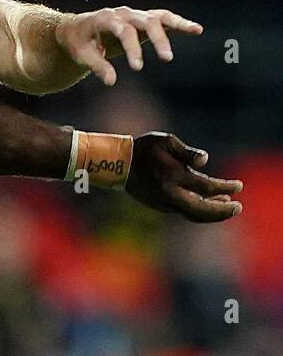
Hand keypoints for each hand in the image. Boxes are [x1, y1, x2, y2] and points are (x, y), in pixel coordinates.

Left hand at [56, 7, 202, 85]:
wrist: (75, 29)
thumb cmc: (78, 42)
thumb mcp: (81, 55)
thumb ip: (97, 66)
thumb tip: (111, 81)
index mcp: (106, 20)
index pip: (124, 32)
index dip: (132, 49)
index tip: (137, 68)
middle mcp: (123, 14)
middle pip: (146, 22)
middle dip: (158, 39)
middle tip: (167, 59)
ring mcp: (135, 15)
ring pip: (158, 16)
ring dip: (177, 24)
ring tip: (196, 30)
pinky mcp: (143, 20)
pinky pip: (163, 19)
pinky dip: (178, 23)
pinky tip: (196, 29)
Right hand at [125, 133, 242, 222]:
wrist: (117, 164)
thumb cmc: (143, 148)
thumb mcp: (164, 141)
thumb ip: (186, 151)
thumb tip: (204, 161)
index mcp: (171, 176)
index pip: (206, 186)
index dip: (225, 187)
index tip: (239, 186)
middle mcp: (168, 194)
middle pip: (201, 209)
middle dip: (222, 211)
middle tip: (238, 207)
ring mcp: (163, 202)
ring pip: (193, 214)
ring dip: (212, 213)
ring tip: (227, 206)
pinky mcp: (160, 206)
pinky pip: (185, 211)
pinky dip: (200, 209)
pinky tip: (208, 201)